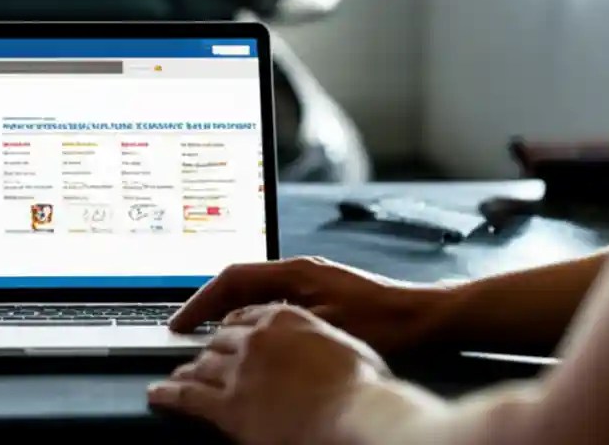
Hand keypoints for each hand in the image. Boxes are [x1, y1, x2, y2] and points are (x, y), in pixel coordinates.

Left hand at [149, 303, 386, 444]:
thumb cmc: (364, 387)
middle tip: (200, 359)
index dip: (229, 324)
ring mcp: (239, 369)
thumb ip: (314, 340)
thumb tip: (309, 350)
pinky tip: (159, 394)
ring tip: (177, 377)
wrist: (361, 415)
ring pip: (201, 364)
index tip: (223, 330)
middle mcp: (256, 338)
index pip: (244, 313)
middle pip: (219, 339)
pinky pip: (187, 395)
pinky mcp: (228, 403)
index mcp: (284, 316)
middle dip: (209, 349)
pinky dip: (169, 393)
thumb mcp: (342, 344)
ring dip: (189, 370)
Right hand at [168, 257, 456, 354]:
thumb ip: (280, 323)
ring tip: (206, 335)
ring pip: (253, 291)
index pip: (232, 278)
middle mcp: (298, 269)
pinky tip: (247, 338)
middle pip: (237, 281)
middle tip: (183, 329)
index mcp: (295, 271)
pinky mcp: (318, 293)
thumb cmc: (385, 322)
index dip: (200, 301)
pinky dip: (250, 316)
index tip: (181, 322)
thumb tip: (238, 329)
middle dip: (206, 305)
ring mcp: (308, 279)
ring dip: (227, 311)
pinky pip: (270, 300)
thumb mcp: (325, 326)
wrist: (426, 316)